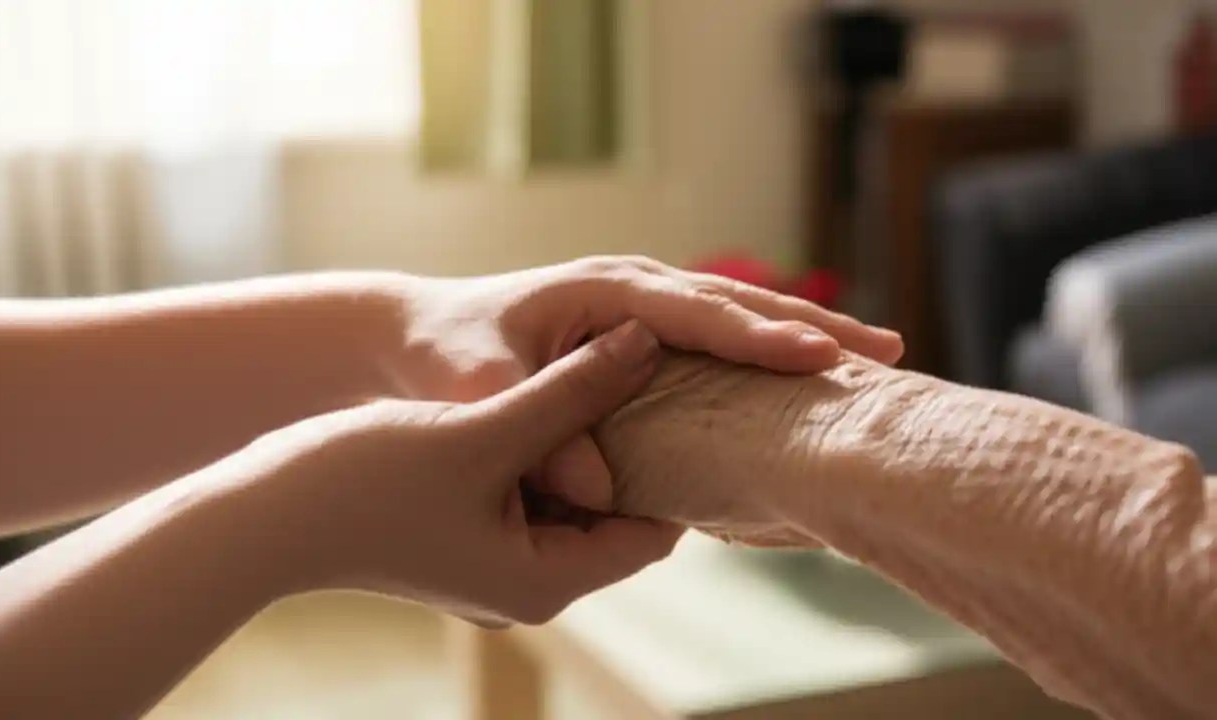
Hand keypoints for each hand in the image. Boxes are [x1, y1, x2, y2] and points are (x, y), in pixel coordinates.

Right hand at [244, 321, 679, 626]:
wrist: (263, 512)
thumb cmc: (368, 481)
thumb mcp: (485, 426)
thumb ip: (573, 390)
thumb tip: (650, 342)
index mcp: (548, 578)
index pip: (655, 530)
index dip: (683, 465)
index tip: (702, 399)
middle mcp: (531, 584)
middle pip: (618, 518)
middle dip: (643, 452)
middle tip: (671, 380)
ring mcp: (496, 566)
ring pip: (575, 501)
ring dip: (595, 444)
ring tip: (622, 376)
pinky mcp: (468, 540)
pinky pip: (535, 496)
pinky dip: (553, 451)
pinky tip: (559, 395)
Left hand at [390, 256, 902, 511]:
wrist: (425, 335)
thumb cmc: (448, 356)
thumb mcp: (477, 393)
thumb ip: (535, 431)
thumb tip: (601, 492)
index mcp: (605, 290)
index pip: (700, 312)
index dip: (762, 336)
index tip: (824, 358)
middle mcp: (635, 288)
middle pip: (740, 303)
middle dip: (814, 326)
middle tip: (890, 352)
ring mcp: (645, 307)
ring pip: (741, 316)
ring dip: (805, 335)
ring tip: (876, 359)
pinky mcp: (646, 334)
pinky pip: (721, 339)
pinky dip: (769, 354)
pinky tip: (809, 380)